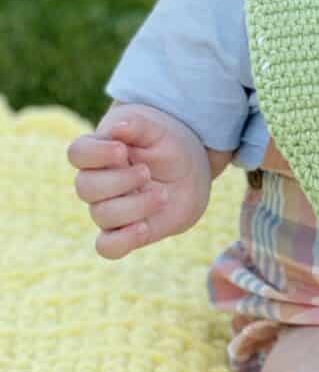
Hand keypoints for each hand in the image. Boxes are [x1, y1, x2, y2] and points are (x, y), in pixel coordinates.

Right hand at [66, 107, 212, 259]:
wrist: (188, 169)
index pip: (77, 153)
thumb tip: (118, 127)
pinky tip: (144, 228)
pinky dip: (122, 241)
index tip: (123, 150)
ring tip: (163, 195)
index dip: (97, 154)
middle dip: (120, 180)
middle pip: (85, 187)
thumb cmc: (166, 143)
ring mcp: (110, 208)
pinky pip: (108, 247)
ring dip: (134, 206)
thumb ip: (137, 124)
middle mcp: (98, 182)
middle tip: (147, 171)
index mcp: (99, 152)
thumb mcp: (157, 128)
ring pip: (101, 215)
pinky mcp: (125, 231)